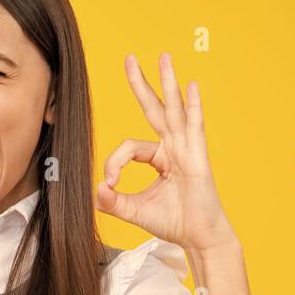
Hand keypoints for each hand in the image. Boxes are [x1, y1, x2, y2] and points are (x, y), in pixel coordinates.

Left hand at [94, 52, 237, 252]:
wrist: (198, 238)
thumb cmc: (173, 221)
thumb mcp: (133, 211)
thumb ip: (112, 201)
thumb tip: (96, 189)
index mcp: (159, 157)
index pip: (128, 148)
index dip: (114, 163)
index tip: (109, 184)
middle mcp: (173, 147)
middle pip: (154, 109)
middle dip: (141, 83)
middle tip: (129, 58)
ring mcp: (187, 149)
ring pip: (174, 111)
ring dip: (168, 83)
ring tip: (163, 57)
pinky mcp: (197, 158)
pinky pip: (194, 128)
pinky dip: (193, 107)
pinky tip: (191, 86)